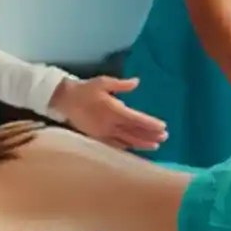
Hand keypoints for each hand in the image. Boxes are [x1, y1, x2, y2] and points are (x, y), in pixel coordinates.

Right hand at [49, 77, 167, 150]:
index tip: (163, 127)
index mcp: (113, 110)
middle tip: (165, 137)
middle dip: (150, 136)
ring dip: (142, 144)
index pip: (136, 119)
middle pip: (134, 133)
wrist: (65, 100)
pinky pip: (115, 145)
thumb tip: (137, 82)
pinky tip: (135, 148)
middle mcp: (110, 124)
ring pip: (126, 141)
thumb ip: (121, 84)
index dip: (151, 124)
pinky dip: (127, 147)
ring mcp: (104, 133)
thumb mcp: (103, 82)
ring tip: (156, 146)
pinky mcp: (97, 138)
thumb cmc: (86, 89)